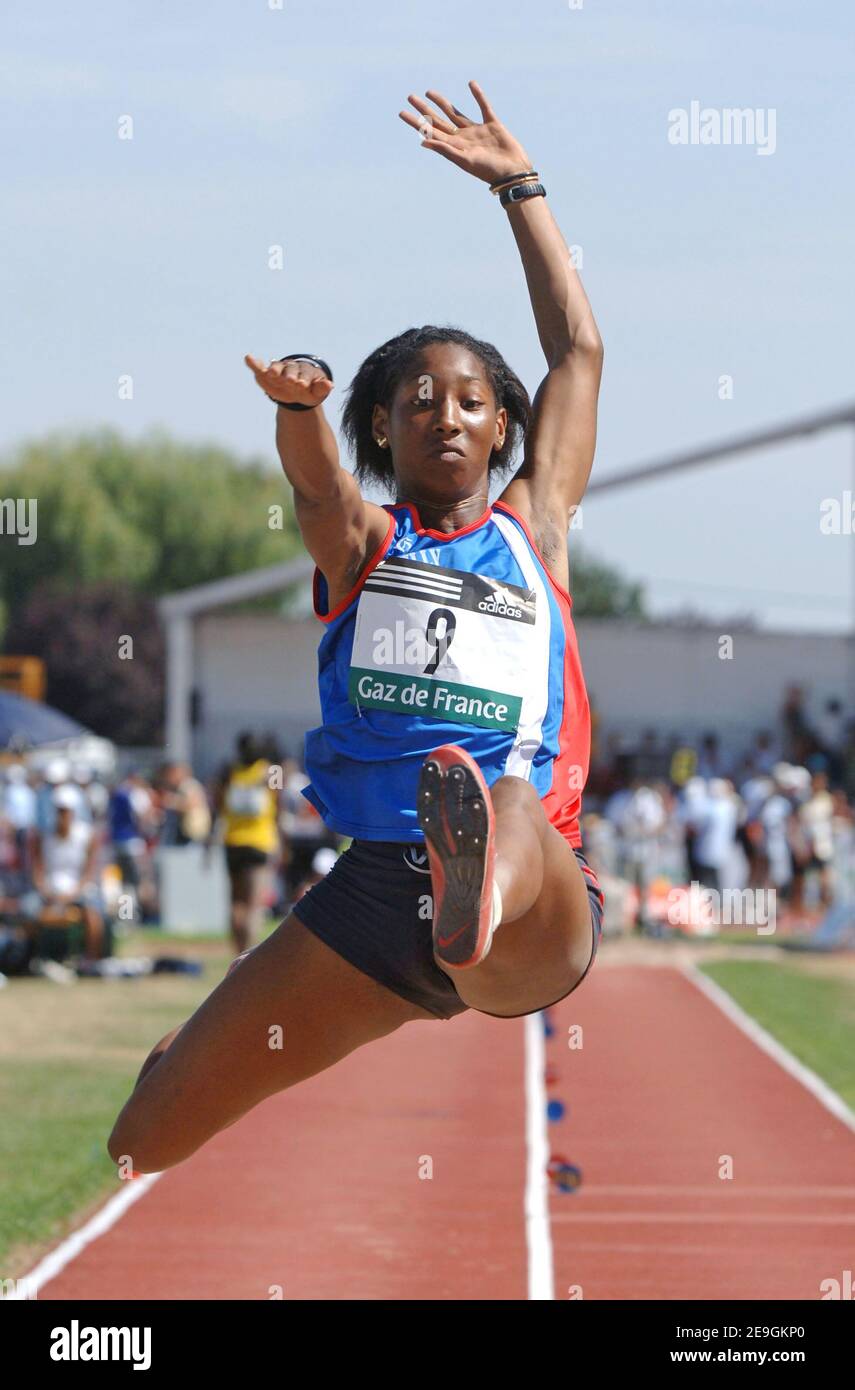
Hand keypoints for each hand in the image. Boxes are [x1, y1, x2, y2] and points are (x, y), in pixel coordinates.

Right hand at [244, 355, 333, 409]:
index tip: (302, 385)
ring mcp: (278, 370)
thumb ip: (321, 388)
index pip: (305, 375)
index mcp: (305, 372)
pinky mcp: (266, 374)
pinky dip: (254, 363)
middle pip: (290, 370)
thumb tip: (330, 384)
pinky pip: (259, 367)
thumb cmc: (309, 391)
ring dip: (274, 370)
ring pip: (276, 368)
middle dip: (289, 375)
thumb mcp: (316, 392)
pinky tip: (248, 358)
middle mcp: (291, 369)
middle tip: (289, 381)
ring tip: (270, 373)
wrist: (297, 391)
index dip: (303, 380)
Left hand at [399, 79, 532, 186]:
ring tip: (429, 91)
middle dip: (424, 109)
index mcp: (454, 147)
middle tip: (410, 97)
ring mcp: (477, 131)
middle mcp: (463, 138)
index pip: (431, 131)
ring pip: (455, 113)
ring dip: (442, 103)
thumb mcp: (465, 160)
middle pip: (439, 120)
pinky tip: (471, 84)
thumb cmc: (489, 170)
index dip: (416, 122)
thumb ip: (445, 149)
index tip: (402, 112)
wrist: (513, 172)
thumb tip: (423, 142)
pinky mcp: (492, 125)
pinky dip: (478, 96)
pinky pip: (483, 107)